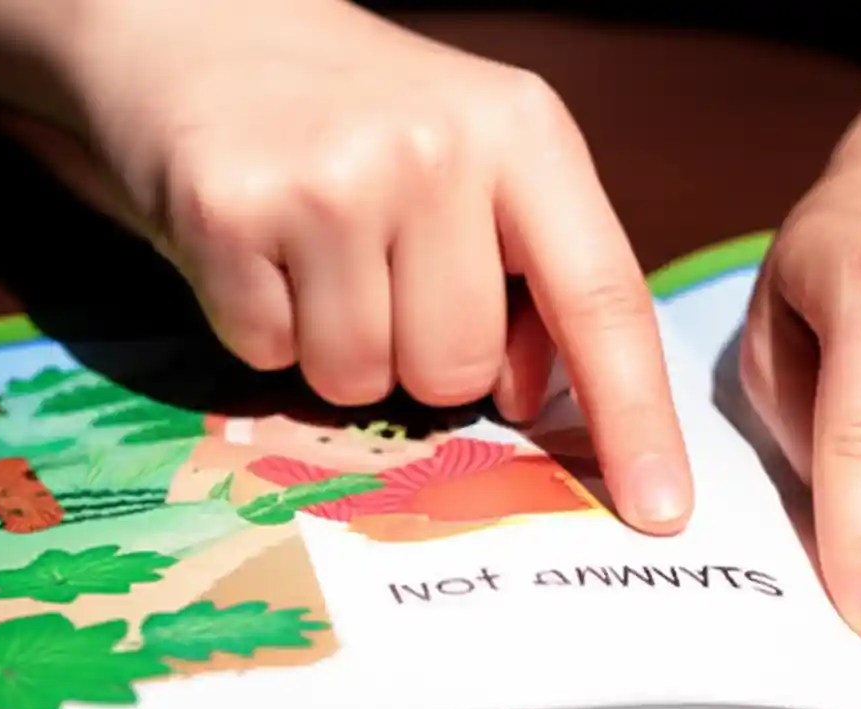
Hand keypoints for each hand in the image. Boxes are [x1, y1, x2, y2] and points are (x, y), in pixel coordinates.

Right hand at [0, 0, 692, 533]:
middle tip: (381, 265)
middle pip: (460, 372)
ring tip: (317, 248)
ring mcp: (334, 178)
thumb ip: (531, 274)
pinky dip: (266, 324)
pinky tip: (261, 245)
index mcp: (525, 134)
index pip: (603, 298)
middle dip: (422, 351)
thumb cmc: (362, 112)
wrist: (200, 25)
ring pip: (364, 379)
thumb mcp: (479, 160)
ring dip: (340, 343)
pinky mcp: (231, 209)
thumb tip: (531, 397)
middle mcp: (439, 150)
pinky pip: (272, 355)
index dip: (634, 416)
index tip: (660, 508)